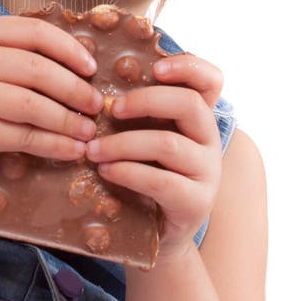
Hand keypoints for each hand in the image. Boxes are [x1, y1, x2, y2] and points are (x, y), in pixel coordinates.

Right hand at [0, 15, 103, 183]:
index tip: (92, 67)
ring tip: (89, 130)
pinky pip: (23, 136)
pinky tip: (72, 150)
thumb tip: (80, 61)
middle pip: (37, 69)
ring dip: (68, 120)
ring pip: (33, 104)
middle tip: (97, 104)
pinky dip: (54, 145)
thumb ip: (14, 55)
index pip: (34, 32)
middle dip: (75, 88)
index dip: (69, 49)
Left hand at [85, 53, 223, 263]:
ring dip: (123, 143)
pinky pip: (161, 181)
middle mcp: (209, 139)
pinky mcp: (195, 203)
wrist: (153, 235)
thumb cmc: (140, 173)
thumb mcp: (140, 136)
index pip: (210, 80)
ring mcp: (207, 172)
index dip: (188, 66)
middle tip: (110, 109)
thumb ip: (131, 110)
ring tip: (93, 149)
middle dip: (145, 100)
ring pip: (168, 143)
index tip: (156, 67)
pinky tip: (105, 171)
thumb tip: (90, 80)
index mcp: (197, 117)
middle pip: (190, 104)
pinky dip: (128, 172)